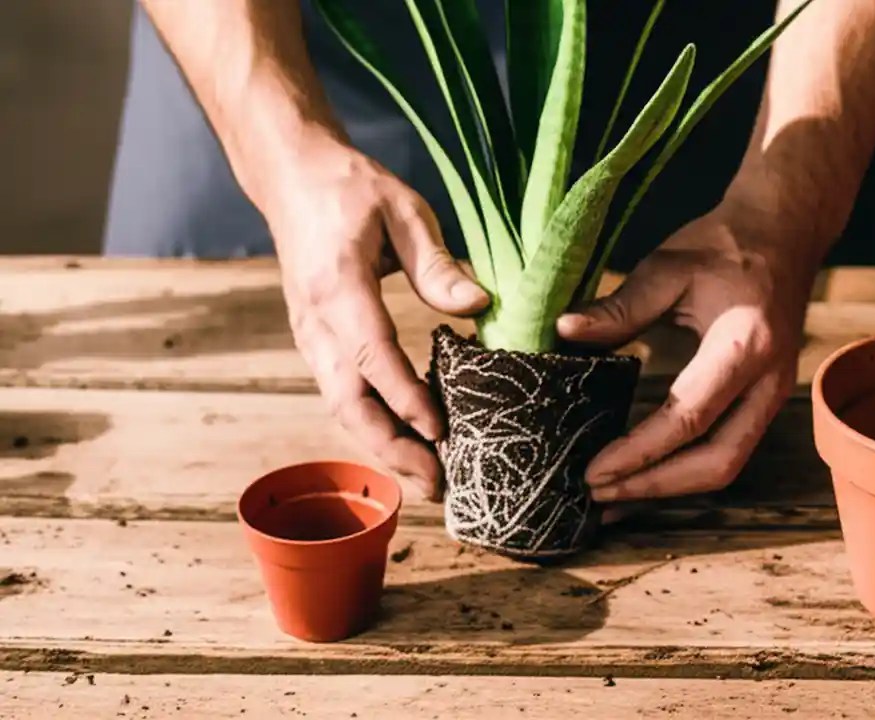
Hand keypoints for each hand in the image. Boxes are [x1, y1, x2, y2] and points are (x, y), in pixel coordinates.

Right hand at [265, 142, 488, 499]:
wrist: (292, 177)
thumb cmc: (353, 188)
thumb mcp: (404, 210)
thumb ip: (438, 263)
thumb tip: (481, 304)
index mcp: (337, 287)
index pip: (372, 355)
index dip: (405, 398)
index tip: (440, 430)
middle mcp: (315, 321)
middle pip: (347, 402)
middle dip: (391, 447)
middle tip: (438, 482)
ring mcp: (309, 335)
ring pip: (341, 406)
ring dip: (382, 445)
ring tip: (428, 477)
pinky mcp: (315, 342)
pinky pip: (341, 393)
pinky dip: (372, 423)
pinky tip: (407, 440)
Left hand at [557, 201, 814, 508]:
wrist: (785, 233)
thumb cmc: (724, 246)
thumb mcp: (669, 266)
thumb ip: (620, 306)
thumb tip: (564, 333)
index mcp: (745, 344)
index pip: (689, 417)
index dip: (640, 452)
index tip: (594, 471)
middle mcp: (768, 381)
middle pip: (718, 461)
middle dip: (656, 487)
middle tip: (597, 495)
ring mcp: (773, 397)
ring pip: (727, 465)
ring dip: (669, 489)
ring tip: (612, 501)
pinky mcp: (764, 403)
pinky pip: (728, 451)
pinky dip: (684, 472)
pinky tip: (643, 479)